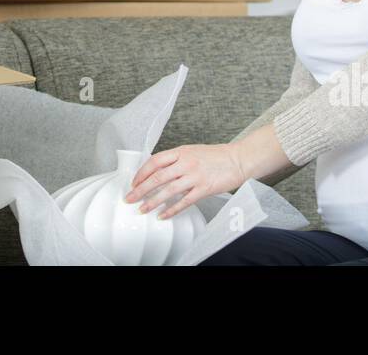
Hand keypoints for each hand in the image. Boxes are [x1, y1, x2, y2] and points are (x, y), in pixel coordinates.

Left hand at [122, 144, 247, 220]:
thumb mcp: (191, 151)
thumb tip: (156, 171)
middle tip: (129, 199)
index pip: (155, 162)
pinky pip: (184, 202)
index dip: (141, 173)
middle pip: (157, 177)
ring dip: (153, 202)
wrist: (237, 159)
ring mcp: (195, 176)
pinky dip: (172, 210)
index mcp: (181, 152)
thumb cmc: (214, 156)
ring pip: (168, 191)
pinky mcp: (204, 189)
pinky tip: (163, 216)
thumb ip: (175, 160)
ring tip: (143, 209)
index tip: (133, 183)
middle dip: (141, 190)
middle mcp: (186, 163)